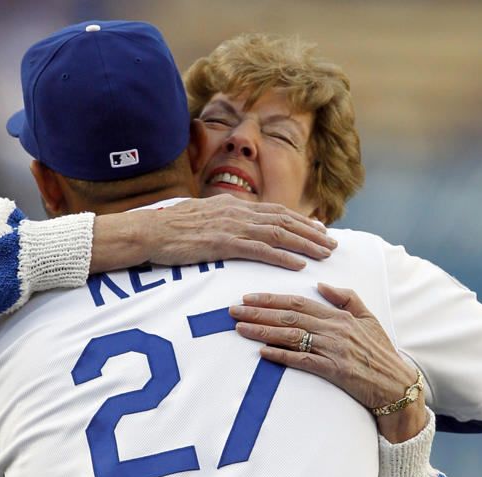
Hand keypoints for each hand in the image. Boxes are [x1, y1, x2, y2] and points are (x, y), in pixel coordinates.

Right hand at [90, 194, 336, 272]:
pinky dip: (283, 257)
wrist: (149, 231)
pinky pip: (260, 250)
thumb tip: (233, 224)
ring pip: (279, 234)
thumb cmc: (169, 227)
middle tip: (333, 243)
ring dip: (305, 244)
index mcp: (233, 205)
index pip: (275, 211)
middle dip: (312, 232)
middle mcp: (238, 212)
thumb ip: (221, 219)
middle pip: (285, 221)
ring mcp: (232, 227)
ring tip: (325, 254)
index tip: (319, 229)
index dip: (301, 220)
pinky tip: (298, 265)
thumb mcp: (200, 216)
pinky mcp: (224, 244)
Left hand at [229, 283, 426, 442]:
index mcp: (339, 315)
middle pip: (289, 316)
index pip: (298, 302)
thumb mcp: (368, 318)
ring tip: (240, 329)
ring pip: (291, 336)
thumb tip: (322, 283)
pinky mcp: (334, 371)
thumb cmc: (381, 352)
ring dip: (263, 331)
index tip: (249, 297)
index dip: (271, 298)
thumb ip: (346, 298)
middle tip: (233, 310)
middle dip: (258, 312)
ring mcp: (334, 350)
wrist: (397, 385)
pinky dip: (281, 356)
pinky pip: (303, 361)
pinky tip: (262, 353)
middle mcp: (334, 329)